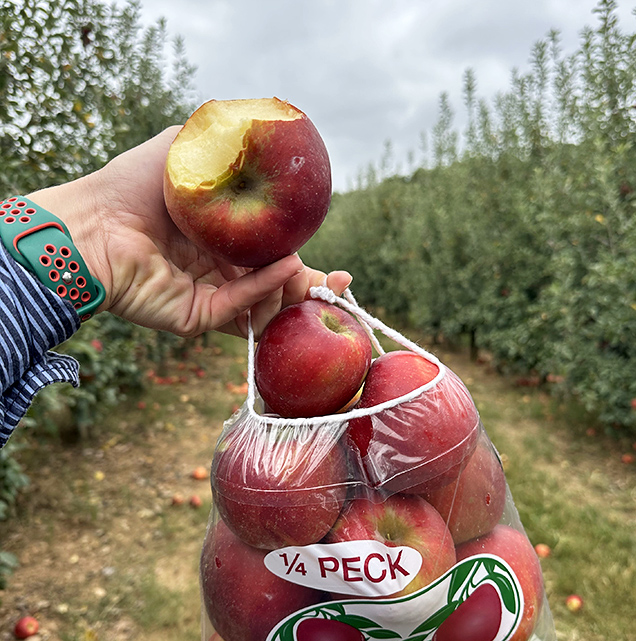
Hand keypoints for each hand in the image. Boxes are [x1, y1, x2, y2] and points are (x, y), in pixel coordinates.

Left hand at [28, 127, 350, 338]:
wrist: (92, 222)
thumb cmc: (132, 184)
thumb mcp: (185, 150)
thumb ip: (222, 144)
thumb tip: (261, 126)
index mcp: (218, 245)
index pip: (270, 260)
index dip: (301, 262)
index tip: (338, 265)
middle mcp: (216, 274)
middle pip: (273, 289)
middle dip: (310, 289)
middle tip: (342, 284)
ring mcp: (206, 299)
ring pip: (262, 305)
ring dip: (294, 293)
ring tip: (319, 278)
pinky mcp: (194, 318)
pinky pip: (238, 307)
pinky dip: (263, 289)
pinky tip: (287, 267)